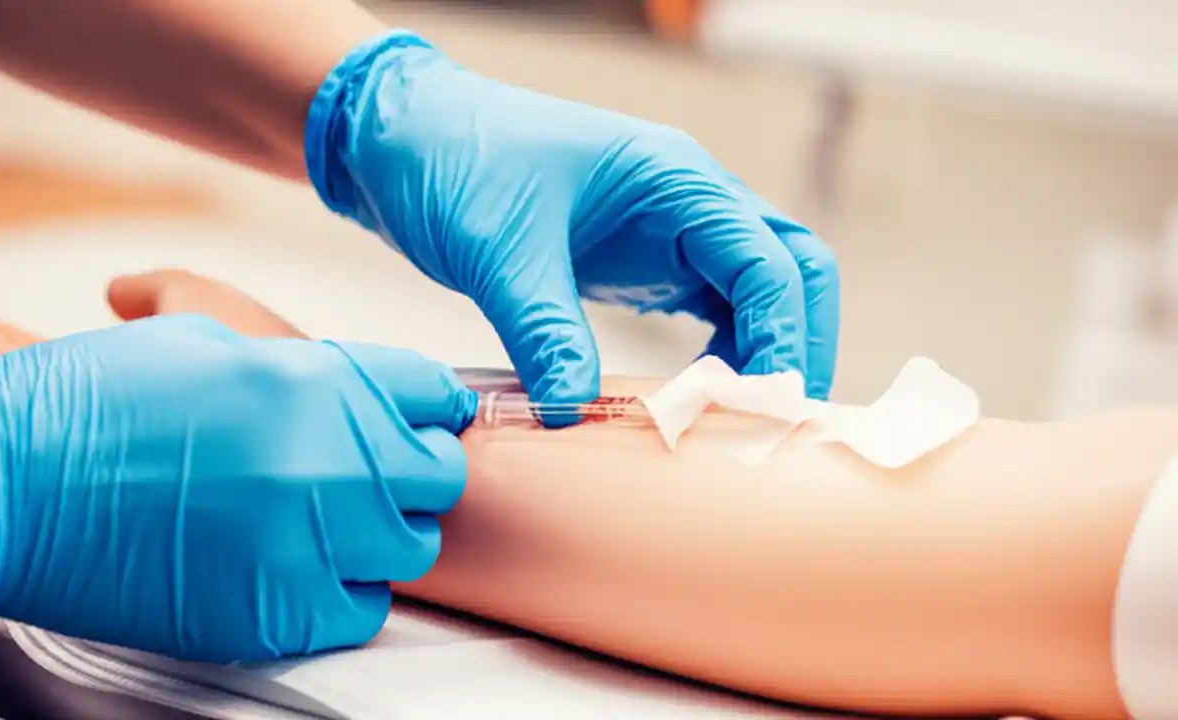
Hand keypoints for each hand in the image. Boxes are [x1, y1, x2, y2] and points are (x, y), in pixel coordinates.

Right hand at [0, 314, 474, 661]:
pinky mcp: (277, 612)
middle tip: (377, 476)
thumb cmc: (96, 402)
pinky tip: (302, 567)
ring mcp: (309, 541)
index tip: (424, 418)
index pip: (430, 393)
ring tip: (333, 524)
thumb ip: (293, 364)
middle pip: (435, 475)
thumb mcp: (205, 343)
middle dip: (413, 472)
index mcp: (316, 380)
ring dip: (381, 534)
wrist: (8, 484)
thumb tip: (338, 383)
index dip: (427, 406)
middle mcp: (330, 459)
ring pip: (406, 547)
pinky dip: (343, 590)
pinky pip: (360, 608)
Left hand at [305, 31, 839, 409]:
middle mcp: (688, 201)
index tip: (767, 408)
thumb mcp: (498, 249)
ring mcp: (669, 232)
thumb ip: (542, 329)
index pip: (768, 260)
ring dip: (763, 353)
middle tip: (779, 423)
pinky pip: (711, 309)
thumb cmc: (454, 161)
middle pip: (790, 270)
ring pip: (757, 293)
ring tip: (741, 426)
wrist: (403, 138)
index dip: (782, 337)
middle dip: (797, 343)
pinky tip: (694, 402)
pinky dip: (721, 357)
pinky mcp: (642, 262)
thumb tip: (573, 411)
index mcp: (674, 179)